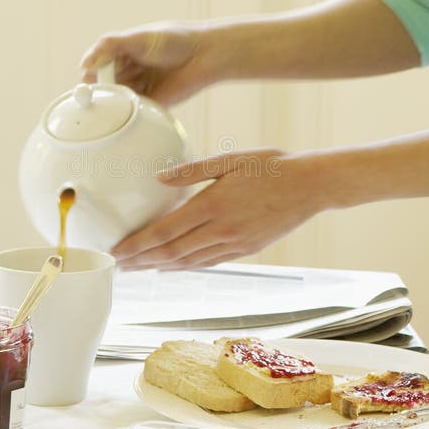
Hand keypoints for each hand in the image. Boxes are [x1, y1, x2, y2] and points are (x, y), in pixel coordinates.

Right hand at [78, 21, 218, 106]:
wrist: (205, 55)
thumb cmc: (175, 40)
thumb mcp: (137, 38)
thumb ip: (109, 46)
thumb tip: (84, 64)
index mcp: (123, 52)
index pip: (96, 65)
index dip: (91, 73)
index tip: (88, 81)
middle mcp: (129, 71)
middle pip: (105, 85)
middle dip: (103, 89)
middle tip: (103, 93)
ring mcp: (140, 88)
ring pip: (117, 100)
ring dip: (114, 102)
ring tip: (118, 100)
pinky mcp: (152, 104)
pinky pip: (134, 114)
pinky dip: (128, 114)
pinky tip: (127, 110)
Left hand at [111, 149, 326, 269]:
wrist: (311, 186)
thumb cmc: (272, 166)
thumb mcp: (230, 159)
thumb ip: (192, 171)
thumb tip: (159, 178)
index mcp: (213, 205)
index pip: (165, 232)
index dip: (138, 245)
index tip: (117, 251)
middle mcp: (221, 230)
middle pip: (172, 253)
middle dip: (142, 261)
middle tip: (119, 266)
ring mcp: (234, 243)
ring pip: (189, 262)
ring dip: (160, 267)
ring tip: (139, 269)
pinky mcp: (246, 249)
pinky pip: (208, 262)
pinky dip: (186, 266)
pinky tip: (173, 266)